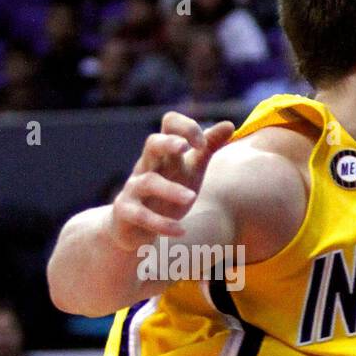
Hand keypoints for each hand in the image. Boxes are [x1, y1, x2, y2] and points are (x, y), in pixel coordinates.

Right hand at [109, 111, 233, 251]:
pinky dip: (162, 224)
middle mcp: (147, 166)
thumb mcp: (190, 169)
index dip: (187, 128)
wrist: (132, 227)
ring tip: (191, 198)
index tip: (202, 144)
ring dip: (171, 189)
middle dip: (168, 143)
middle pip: (152, 144)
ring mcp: (134, 189)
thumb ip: (207, 148)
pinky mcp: (126, 212)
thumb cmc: (166, 194)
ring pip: (148, 182)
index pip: (169, 124)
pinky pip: (141, 216)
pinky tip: (181, 230)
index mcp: (164, 154)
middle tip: (185, 148)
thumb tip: (230, 124)